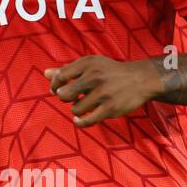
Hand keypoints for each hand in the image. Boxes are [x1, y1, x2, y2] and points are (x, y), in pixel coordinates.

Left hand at [44, 56, 161, 127]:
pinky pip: (87, 120)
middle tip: (70, 98)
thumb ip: (68, 70)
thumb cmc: (111, 72)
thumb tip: (45, 73)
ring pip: (75, 108)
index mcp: (87, 64)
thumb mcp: (91, 65)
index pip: (60, 76)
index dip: (55, 86)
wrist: (141, 79)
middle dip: (64, 98)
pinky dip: (80, 122)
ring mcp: (102, 94)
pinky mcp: (110, 108)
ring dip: (76, 110)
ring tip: (83, 106)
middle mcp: (94, 77)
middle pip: (64, 94)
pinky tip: (80, 120)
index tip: (56, 90)